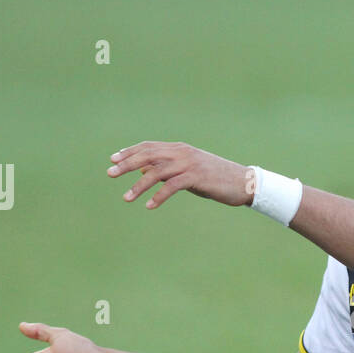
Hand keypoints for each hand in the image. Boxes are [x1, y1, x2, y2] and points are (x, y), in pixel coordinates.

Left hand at [107, 141, 253, 209]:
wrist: (243, 182)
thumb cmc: (215, 179)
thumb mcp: (189, 172)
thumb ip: (168, 170)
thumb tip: (144, 172)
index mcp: (179, 149)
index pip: (149, 146)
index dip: (129, 152)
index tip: (113, 159)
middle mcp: (182, 152)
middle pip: (148, 155)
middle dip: (127, 164)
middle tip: (110, 173)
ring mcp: (189, 164)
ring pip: (157, 171)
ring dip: (139, 185)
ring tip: (126, 198)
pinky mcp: (197, 177)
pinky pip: (172, 186)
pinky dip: (158, 196)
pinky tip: (148, 205)